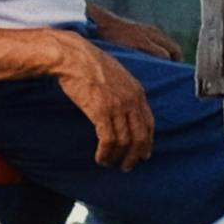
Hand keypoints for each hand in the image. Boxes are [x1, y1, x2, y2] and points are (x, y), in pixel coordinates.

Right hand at [53, 30, 155, 166]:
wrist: (74, 56)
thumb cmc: (91, 64)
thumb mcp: (117, 74)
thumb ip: (125, 90)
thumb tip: (125, 108)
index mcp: (137, 90)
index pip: (149, 123)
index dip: (147, 142)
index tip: (143, 154)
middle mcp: (131, 99)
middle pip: (141, 136)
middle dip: (135, 155)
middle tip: (126, 166)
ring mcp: (117, 106)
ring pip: (125, 142)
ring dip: (117, 157)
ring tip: (109, 163)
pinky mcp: (101, 111)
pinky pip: (108, 140)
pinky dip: (105, 153)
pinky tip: (100, 158)